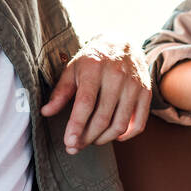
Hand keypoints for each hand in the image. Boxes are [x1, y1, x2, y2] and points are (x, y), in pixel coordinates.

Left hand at [41, 37, 150, 153]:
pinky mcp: (146, 93)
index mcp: (94, 68)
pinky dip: (125, 136)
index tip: (69, 142)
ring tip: (91, 140)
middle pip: (102, 118)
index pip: (86, 103)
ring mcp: (134, 85)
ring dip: (103, 139)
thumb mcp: (73, 69)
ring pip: (120, 124)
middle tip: (75, 146)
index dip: (77, 125)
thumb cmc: (93, 60)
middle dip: (86, 138)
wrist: (122, 43)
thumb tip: (45, 112)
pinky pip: (139, 124)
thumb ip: (60, 92)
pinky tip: (113, 136)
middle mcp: (117, 76)